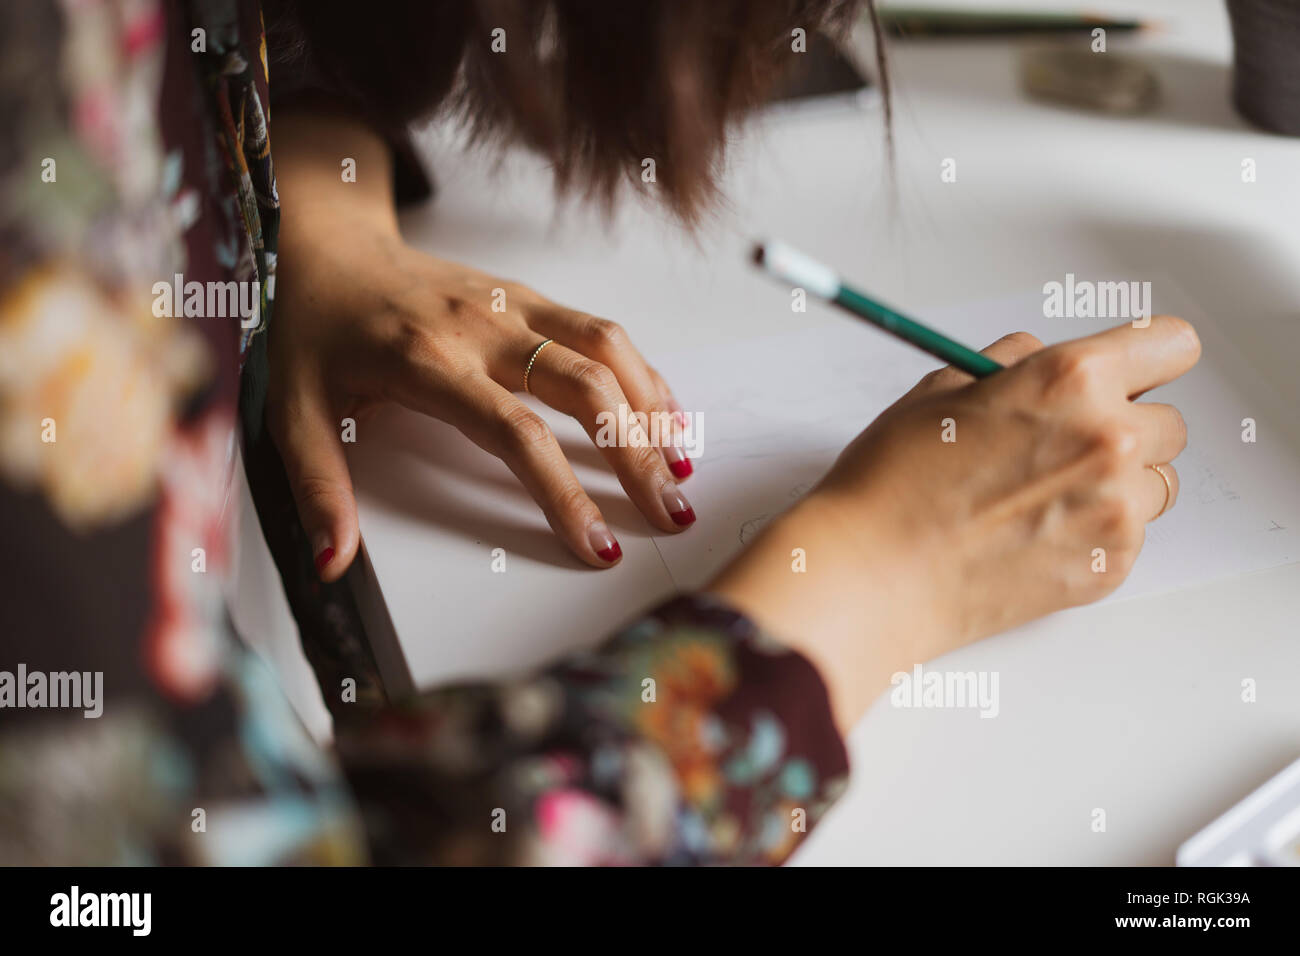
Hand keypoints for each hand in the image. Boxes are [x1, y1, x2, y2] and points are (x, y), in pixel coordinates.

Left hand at [266, 110, 693, 580]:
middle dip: (636, 455)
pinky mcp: (526, 294)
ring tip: (682, 467)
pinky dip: (640, 371)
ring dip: (652, 408)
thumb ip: (318, 491)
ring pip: (605, 349)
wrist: (324, 248)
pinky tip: (663, 412)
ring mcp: (510, 304)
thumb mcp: (291, 413)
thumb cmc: (312, 331)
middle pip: (583, 389)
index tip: (598, 544)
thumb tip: (333, 563)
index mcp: (427, 363)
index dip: (564, 492)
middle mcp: (481, 327)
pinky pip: (599, 329)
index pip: (516, 434)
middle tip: (671, 511)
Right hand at [710, 317, 1200, 732]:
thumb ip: (1011, 364)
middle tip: (1061, 447)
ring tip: (1047, 496)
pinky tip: (1034, 534)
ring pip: (1157, 483)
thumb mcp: (940, 391)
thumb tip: (1038, 359)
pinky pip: (1130, 535)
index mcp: (1071, 380)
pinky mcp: (1111, 565)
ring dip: (1120, 484)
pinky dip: (1095, 533)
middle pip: (1169, 421)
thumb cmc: (893, 483)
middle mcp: (1109, 439)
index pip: (1172, 344)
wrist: (873, 575)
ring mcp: (1117, 509)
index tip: (1131, 374)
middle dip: (1124, 427)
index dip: (1145, 359)